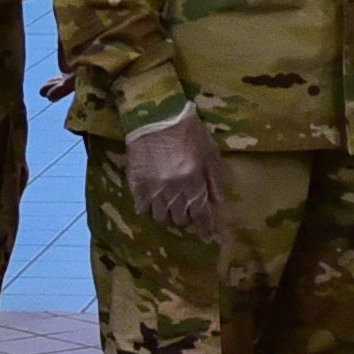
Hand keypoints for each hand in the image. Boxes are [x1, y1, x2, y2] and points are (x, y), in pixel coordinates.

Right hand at [126, 110, 226, 237]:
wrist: (155, 115)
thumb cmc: (188, 131)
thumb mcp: (210, 152)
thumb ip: (215, 179)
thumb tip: (217, 203)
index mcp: (193, 182)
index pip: (200, 215)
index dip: (206, 229)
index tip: (209, 238)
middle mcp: (173, 190)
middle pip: (180, 219)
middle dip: (187, 218)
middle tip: (189, 211)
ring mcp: (152, 189)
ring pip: (161, 217)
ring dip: (168, 216)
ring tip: (171, 208)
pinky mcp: (136, 184)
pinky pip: (142, 208)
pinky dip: (149, 210)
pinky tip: (154, 204)